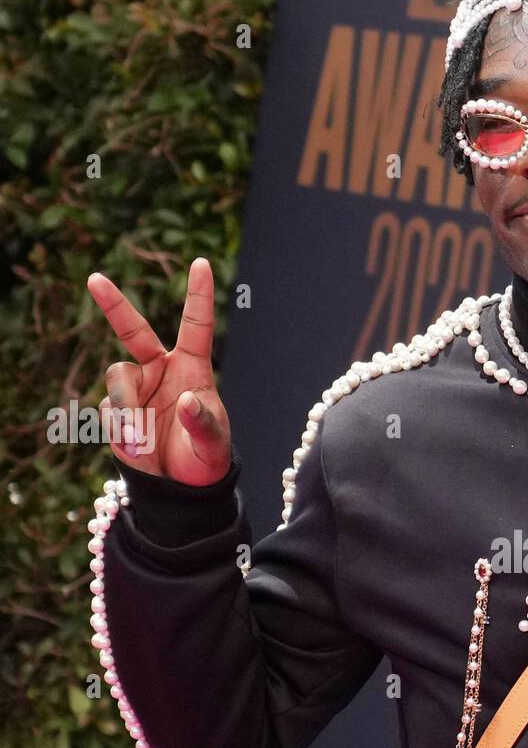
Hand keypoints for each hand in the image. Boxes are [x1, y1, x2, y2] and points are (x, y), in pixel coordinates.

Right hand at [86, 257, 231, 484]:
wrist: (180, 486)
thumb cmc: (205, 457)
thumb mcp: (213, 444)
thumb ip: (202, 422)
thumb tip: (185, 400)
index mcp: (191, 368)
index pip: (196, 326)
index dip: (198, 295)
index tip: (200, 262)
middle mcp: (159, 370)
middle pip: (132, 330)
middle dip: (113, 304)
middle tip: (94, 279)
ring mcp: (135, 388)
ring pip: (117, 377)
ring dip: (127, 406)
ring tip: (142, 439)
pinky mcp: (116, 410)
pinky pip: (109, 408)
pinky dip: (122, 429)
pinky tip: (138, 446)